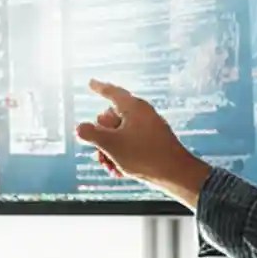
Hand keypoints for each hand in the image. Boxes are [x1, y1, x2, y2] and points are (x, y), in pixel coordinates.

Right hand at [74, 79, 212, 207]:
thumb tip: (79, 128)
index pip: (112, 92)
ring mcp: (148, 128)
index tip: (90, 83)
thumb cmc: (145, 156)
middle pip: (111, 119)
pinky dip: (121, 155)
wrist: (177, 174)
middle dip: (101, 139)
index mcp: (133, 107)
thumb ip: (91, 134)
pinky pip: (131, 144)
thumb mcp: (111, 145)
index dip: (99, 88)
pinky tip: (119, 171)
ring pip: (119, 135)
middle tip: (99, 155)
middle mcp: (141, 114)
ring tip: (109, 167)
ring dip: (109, 150)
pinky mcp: (153, 142)